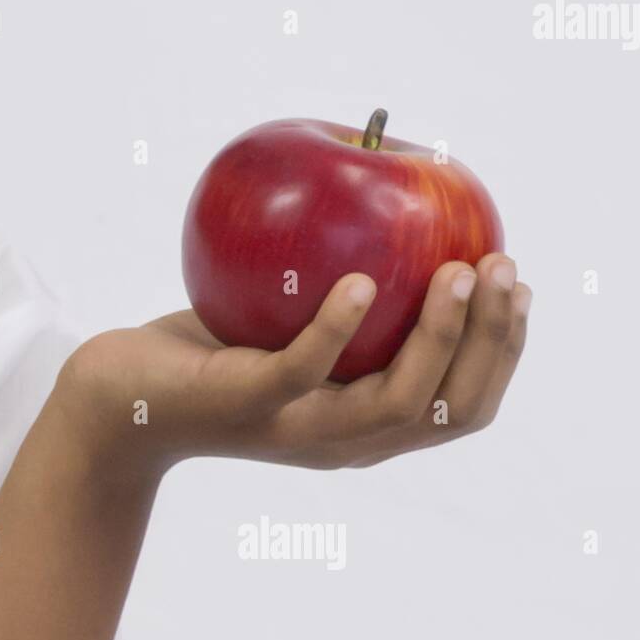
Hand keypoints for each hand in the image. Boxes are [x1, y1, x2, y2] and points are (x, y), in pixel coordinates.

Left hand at [58, 253, 530, 482]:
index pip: (464, 406)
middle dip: (492, 341)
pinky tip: (360, 283)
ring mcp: (298, 432)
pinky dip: (336, 330)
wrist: (121, 405)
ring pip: (392, 402)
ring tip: (456, 271)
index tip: (519, 283)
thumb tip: (389, 196)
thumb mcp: (292, 323)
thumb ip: (345, 291)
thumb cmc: (211, 354)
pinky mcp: (246, 408)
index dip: (505, 351)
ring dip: (436, 336)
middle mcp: (346, 443)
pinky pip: (301, 373)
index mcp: (369, 426)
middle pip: (448, 410)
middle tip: (503, 267)